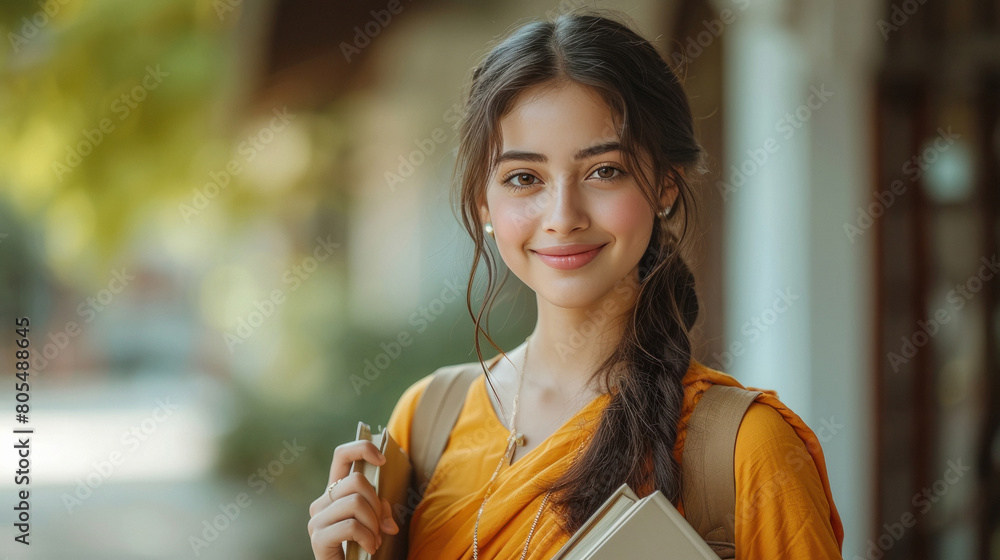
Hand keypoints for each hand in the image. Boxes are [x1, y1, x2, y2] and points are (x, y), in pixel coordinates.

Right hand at [308, 440, 400, 558]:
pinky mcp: (318, 538)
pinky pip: (351, 526)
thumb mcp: (374, 522)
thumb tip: (389, 522)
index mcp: (334, 493)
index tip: (383, 460)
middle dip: (377, 504)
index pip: (341, 456)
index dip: (362, 449)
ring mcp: (317, 520)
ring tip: (374, 540)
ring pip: (356, 502)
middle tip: (380, 527)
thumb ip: (380, 510)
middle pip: (356, 481)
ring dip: (374, 524)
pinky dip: (368, 538)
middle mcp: (322, 502)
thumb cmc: (361, 546)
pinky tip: (370, 548)